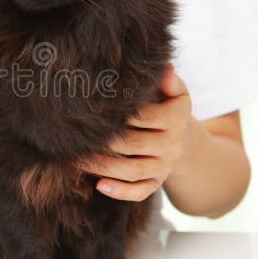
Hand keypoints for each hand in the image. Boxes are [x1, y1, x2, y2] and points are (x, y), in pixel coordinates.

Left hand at [81, 65, 194, 200]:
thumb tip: (163, 66)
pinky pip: (140, 191)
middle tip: (75, 139)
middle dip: (103, 143)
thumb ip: (168, 80)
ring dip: (103, 167)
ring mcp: (165, 166)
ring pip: (133, 171)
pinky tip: (99, 186)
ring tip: (77, 161)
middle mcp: (172, 145)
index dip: (120, 115)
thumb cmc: (167, 106)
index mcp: (175, 119)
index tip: (92, 111)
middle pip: (134, 145)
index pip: (145, 117)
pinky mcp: (157, 183)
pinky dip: (120, 192)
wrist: (182, 137)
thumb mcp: (174, 91)